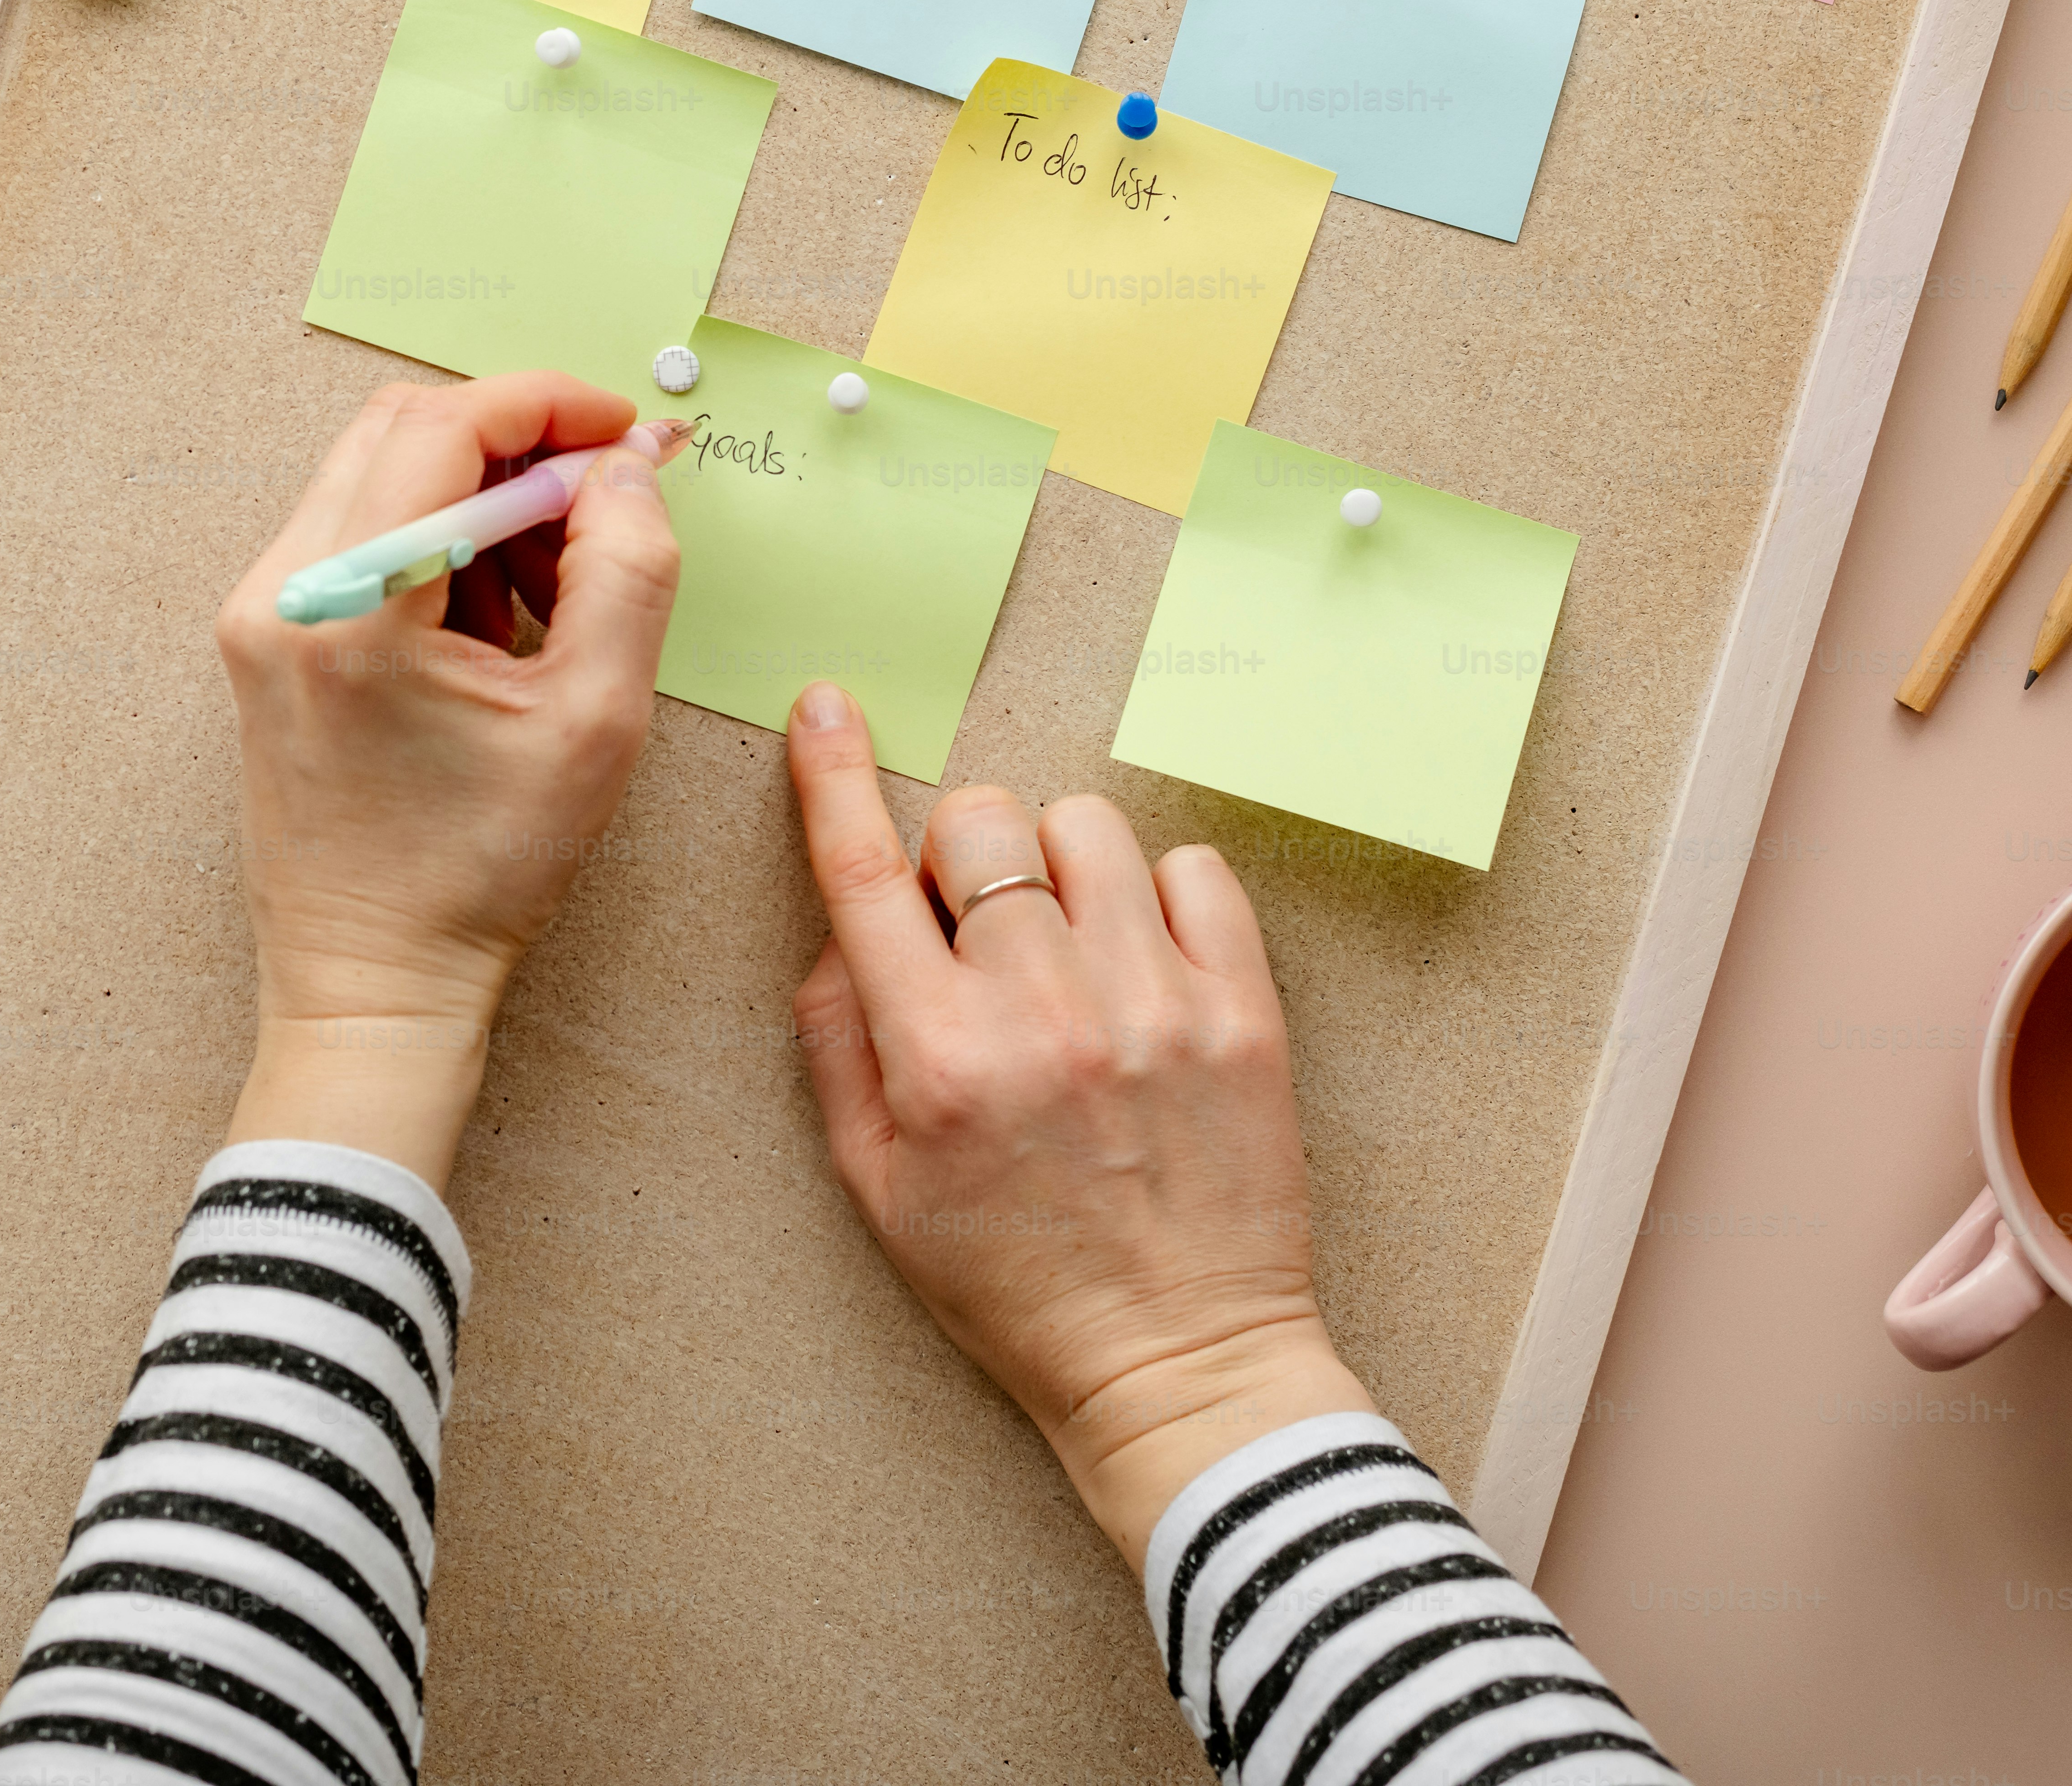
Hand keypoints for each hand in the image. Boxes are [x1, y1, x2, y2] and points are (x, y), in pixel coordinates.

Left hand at [214, 376, 683, 1187]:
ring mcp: (260, 614)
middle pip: (402, 433)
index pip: (443, 428)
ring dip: (478, 497)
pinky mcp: (265, 640)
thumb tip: (629, 469)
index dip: (546, 406)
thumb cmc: (480, 868)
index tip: (622, 432)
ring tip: (557, 584)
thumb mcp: (594, 717)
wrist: (374, 978)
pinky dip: (436, 546)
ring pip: (379, 478)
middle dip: (516, 444)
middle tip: (603, 494)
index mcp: (350, 603)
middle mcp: (281, 591)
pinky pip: (356, 538)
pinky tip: (496, 620)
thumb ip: (627, 569)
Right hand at [783, 683, 1375, 1565]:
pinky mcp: (1243, 1016)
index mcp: (936, 1059)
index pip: (865, 873)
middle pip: (982, 824)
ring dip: (1062, 868)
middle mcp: (1040, 1017)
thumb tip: (845, 931)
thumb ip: (839, 1043)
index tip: (828, 706)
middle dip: (966, 853)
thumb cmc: (1013, 1282)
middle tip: (982, 929)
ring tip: (1074, 946)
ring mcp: (1151, 1008)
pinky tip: (1147, 963)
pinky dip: (1163, 896)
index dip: (835, 775)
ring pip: (1086, 830)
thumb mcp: (877, 1185)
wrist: (1175, 1364)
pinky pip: (1196, 872)